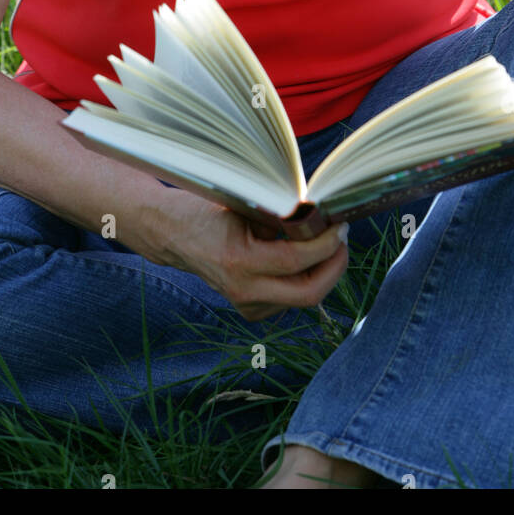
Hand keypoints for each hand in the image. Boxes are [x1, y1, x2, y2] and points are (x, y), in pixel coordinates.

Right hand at [159, 188, 347, 321]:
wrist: (172, 233)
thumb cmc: (204, 211)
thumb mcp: (241, 205)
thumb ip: (279, 215)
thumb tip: (319, 216)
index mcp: (239, 261)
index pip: (296, 261)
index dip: (326, 244)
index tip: (340, 225)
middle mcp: (243, 290)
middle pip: (309, 293)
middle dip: (334, 267)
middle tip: (341, 241)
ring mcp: (246, 304)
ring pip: (302, 298)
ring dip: (320, 272)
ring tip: (321, 242)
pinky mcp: (249, 309)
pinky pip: (289, 299)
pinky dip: (302, 279)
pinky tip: (297, 259)